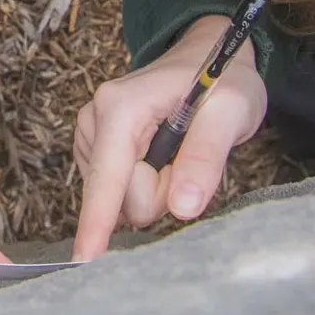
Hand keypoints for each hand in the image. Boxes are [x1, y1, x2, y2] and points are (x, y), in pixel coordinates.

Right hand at [72, 15, 265, 260]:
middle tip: (192, 155)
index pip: (107, 180)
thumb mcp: (231, 112)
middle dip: (161, 191)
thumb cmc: (223, 79)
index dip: (97, 223)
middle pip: (120, 197)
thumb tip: (184, 207)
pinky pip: (120, 192)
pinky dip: (148, 182)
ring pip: (121, 199)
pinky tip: (163, 155)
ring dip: (157, 187)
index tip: (83, 260)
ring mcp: (92, 135)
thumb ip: (206, 158)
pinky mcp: (97, 148)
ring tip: (181, 151)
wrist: (209, 54)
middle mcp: (95, 119)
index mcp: (119, 108)